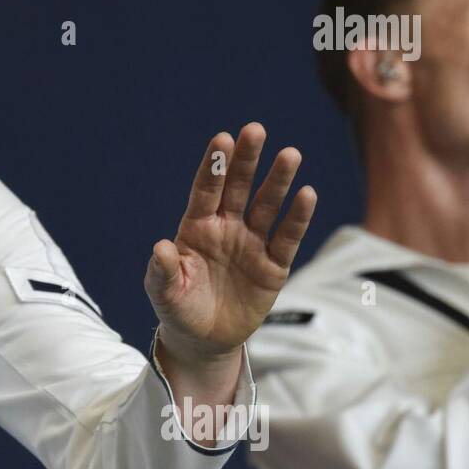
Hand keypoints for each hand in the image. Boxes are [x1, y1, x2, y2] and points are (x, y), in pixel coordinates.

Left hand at [144, 123, 316, 363]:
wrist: (204, 339)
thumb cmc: (178, 307)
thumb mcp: (163, 292)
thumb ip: (162, 270)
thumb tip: (161, 246)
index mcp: (197, 227)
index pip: (207, 189)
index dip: (215, 166)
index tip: (223, 139)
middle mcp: (226, 228)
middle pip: (239, 187)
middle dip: (247, 160)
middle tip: (256, 130)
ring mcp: (251, 243)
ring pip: (267, 205)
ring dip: (278, 181)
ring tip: (290, 154)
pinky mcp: (273, 265)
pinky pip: (287, 238)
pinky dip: (297, 217)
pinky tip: (306, 194)